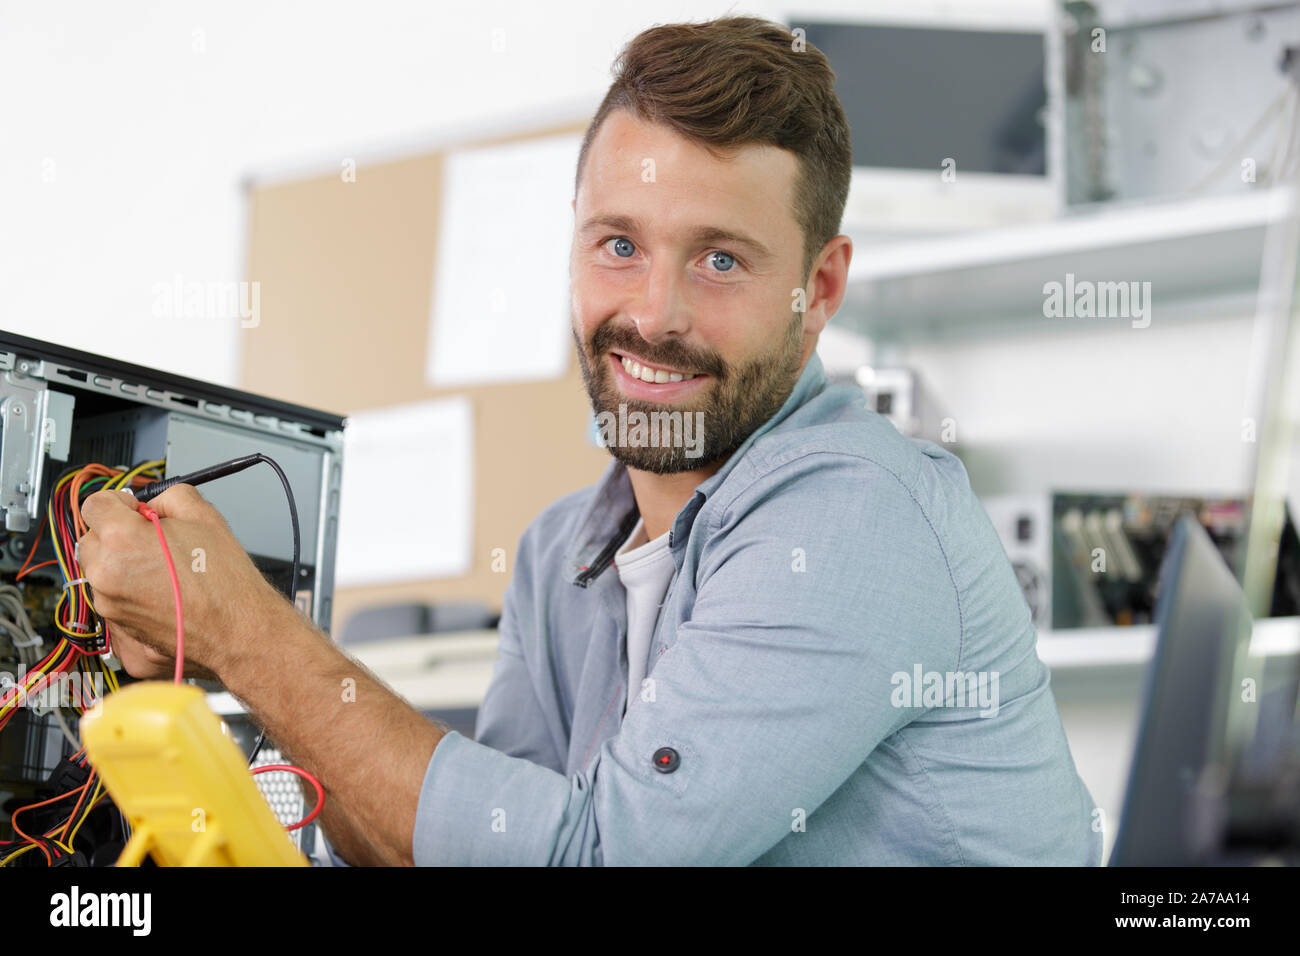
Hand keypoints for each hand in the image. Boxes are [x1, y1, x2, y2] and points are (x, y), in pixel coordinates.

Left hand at [79, 484, 285, 679]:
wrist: (238, 631)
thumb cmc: (226, 581)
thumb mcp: (205, 516)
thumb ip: (170, 497)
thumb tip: (153, 503)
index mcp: (122, 539)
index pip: (95, 505)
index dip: (119, 503)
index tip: (135, 510)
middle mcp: (106, 573)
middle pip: (92, 540)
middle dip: (116, 536)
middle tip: (153, 542)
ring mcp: (109, 606)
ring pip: (100, 573)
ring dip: (121, 566)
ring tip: (163, 572)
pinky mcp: (119, 629)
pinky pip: (113, 601)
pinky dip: (130, 595)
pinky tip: (162, 595)